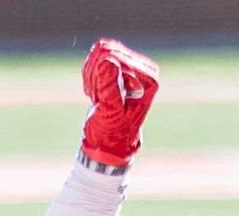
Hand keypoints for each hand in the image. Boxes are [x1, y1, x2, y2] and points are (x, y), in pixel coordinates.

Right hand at [80, 39, 159, 169]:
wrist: (109, 141)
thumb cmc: (112, 132)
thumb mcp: (110, 113)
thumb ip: (109, 88)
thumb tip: (107, 61)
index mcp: (148, 79)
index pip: (115, 58)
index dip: (99, 75)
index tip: (98, 97)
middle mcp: (145, 69)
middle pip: (108, 51)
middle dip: (95, 74)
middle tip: (97, 97)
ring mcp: (133, 66)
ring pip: (101, 51)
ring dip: (92, 75)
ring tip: (98, 96)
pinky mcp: (121, 65)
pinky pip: (97, 55)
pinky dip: (90, 73)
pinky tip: (96, 90)